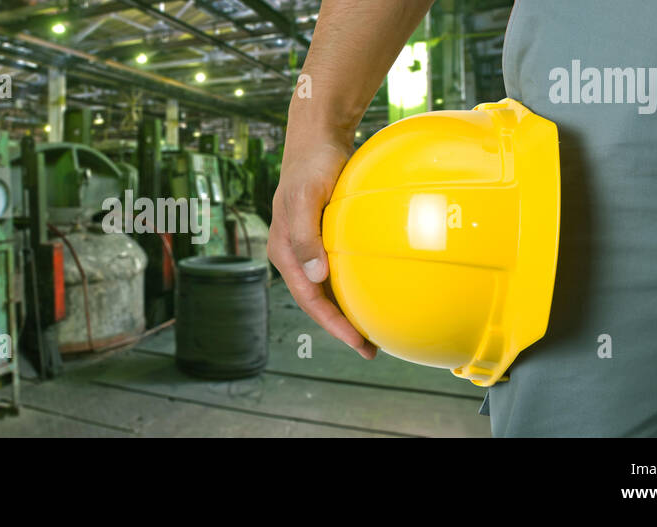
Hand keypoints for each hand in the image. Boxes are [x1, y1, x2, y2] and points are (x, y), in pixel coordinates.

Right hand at [267, 136, 378, 359]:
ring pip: (326, 289)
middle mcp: (294, 255)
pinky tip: (371, 291)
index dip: (332, 324)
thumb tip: (316, 276)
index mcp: (285, 252)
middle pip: (317, 301)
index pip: (309, 299)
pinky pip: (337, 271)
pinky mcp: (323, 238)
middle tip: (369, 348)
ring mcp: (308, 248)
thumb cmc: (311, 166)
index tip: (357, 341)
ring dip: (346, 311)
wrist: (317, 139)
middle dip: (341, 327)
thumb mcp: (305, 198)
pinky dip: (351, 287)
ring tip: (371, 330)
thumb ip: (306, 237)